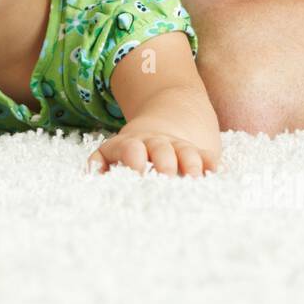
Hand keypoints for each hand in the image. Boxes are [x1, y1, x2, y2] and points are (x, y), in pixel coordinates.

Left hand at [87, 130, 217, 176]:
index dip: (133, 158)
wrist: (165, 123)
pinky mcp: (198, 152)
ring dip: (190, 164)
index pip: (130, 147)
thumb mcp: (112, 152)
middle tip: (166, 178)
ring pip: (185, 151)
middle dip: (163, 162)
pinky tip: (214, 174)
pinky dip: (210, 164)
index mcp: (132, 144)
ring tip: (193, 180)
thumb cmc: (132, 151)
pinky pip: (206, 156)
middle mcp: (156, 143)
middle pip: (160, 148)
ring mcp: (178, 146)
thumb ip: (100, 163)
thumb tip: (89, 177)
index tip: (137, 174)